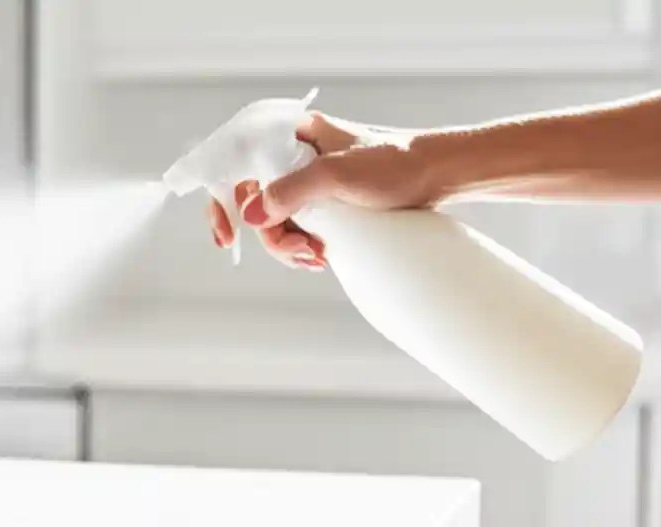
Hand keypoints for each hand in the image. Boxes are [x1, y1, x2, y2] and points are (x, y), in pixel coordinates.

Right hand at [208, 112, 438, 269]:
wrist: (438, 174)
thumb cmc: (394, 163)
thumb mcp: (337, 176)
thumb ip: (290, 191)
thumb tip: (250, 215)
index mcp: (290, 136)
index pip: (235, 164)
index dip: (222, 200)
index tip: (227, 235)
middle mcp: (292, 156)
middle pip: (253, 202)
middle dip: (271, 235)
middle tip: (300, 252)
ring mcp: (306, 181)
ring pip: (274, 221)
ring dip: (288, 246)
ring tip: (316, 257)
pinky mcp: (321, 201)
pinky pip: (294, 228)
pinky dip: (301, 247)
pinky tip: (320, 256)